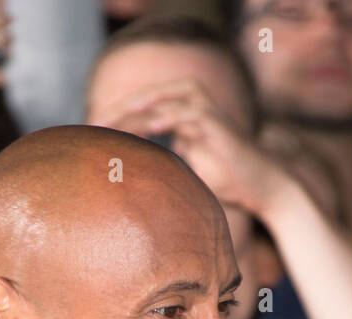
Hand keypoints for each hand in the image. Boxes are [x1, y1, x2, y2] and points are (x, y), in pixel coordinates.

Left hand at [94, 78, 291, 217]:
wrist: (261, 187)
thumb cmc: (226, 181)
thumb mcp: (184, 172)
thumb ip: (161, 164)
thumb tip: (130, 176)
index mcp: (181, 116)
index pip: (143, 109)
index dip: (117, 118)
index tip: (90, 133)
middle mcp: (192, 107)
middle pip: (150, 97)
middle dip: (120, 108)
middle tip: (93, 123)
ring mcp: (206, 113)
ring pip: (167, 98)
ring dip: (140, 106)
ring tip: (116, 117)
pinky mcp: (217, 125)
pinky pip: (190, 113)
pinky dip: (169, 116)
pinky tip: (150, 125)